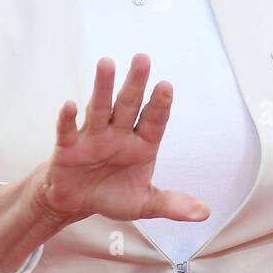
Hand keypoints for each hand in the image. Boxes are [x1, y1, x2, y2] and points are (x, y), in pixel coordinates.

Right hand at [33, 54, 210, 228]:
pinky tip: (70, 105)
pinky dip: (68, 119)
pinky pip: (69, 131)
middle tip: (142, 58)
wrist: (77, 201)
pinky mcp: (69, 147)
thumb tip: (204, 213)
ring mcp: (94, 137)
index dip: (160, 104)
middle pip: (128, 105)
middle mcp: (119, 134)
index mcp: (142, 144)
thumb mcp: (144, 203)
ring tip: (107, 63)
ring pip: (100, 108)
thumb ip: (172, 204)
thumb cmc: (113, 194)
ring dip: (103, 87)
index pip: (154, 120)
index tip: (166, 86)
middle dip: (135, 83)